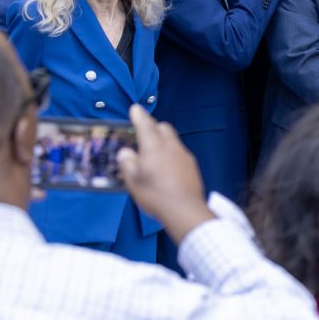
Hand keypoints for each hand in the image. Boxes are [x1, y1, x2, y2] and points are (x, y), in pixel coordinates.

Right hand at [117, 106, 212, 243]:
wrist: (185, 210)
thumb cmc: (155, 195)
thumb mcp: (133, 181)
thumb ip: (128, 163)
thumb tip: (126, 153)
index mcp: (154, 146)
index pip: (145, 124)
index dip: (139, 116)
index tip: (135, 109)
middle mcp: (171, 146)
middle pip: (163, 127)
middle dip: (152, 127)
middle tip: (142, 135)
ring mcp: (184, 155)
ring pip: (172, 140)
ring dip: (162, 141)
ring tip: (152, 154)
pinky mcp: (192, 165)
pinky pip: (179, 152)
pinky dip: (171, 153)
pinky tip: (166, 167)